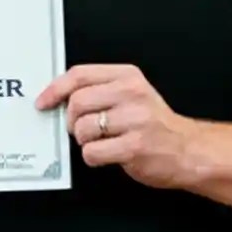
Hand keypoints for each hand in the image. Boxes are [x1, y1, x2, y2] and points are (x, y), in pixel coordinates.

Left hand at [35, 64, 197, 189]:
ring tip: (102, 141)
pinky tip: (109, 154)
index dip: (55, 89)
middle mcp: (131, 94)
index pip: (80, 74)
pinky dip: (94, 157)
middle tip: (82, 129)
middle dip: (71, 121)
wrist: (188, 150)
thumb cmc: (154, 124)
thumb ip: (99, 90)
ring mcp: (135, 120)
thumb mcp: (131, 94)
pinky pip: (92, 152)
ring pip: (82, 129)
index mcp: (128, 77)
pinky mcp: (135, 146)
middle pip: (76, 102)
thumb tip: (58, 97)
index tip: (43, 102)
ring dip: (84, 141)